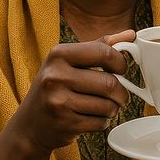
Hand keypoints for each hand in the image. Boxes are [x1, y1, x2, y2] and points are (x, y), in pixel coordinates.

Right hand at [9, 30, 133, 154]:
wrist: (29, 124)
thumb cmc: (56, 87)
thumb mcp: (70, 61)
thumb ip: (100, 46)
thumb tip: (130, 34)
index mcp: (58, 54)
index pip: (104, 52)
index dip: (120, 62)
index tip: (121, 70)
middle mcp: (55, 76)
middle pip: (109, 83)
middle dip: (121, 92)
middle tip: (120, 95)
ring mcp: (58, 101)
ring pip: (108, 105)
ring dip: (112, 108)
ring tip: (103, 107)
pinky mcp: (64, 124)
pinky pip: (100, 122)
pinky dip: (102, 122)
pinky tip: (91, 118)